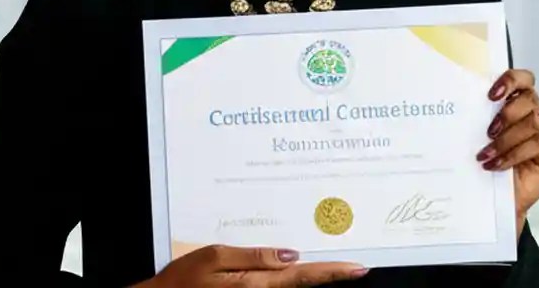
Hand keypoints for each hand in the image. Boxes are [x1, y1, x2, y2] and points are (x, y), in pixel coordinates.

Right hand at [146, 245, 367, 286]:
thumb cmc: (181, 280)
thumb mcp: (214, 257)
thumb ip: (254, 256)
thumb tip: (290, 254)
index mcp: (255, 284)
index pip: (303, 276)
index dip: (332, 273)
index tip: (358, 268)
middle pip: (303, 285)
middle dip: (329, 276)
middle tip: (355, 268)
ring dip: (312, 278)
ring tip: (335, 266)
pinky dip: (292, 280)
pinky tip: (299, 270)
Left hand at [475, 69, 538, 226]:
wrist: (492, 199)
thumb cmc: (484, 162)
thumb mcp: (477, 137)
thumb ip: (477, 118)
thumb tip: (457, 102)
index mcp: (515, 102)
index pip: (523, 79)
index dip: (511, 80)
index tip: (491, 95)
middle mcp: (532, 113)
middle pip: (530, 98)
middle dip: (507, 113)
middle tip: (488, 131)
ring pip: (534, 121)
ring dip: (507, 139)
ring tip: (486, 155)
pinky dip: (516, 155)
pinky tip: (498, 166)